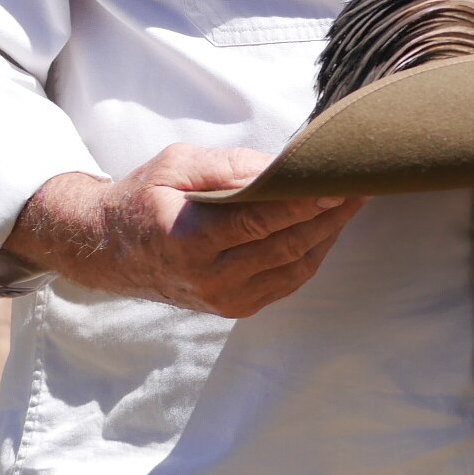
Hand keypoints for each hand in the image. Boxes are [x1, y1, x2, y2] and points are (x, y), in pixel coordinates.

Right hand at [3, 146, 364, 317]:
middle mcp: (210, 277)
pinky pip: (289, 280)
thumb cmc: (145, 199)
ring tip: (354, 201)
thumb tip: (281, 167)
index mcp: (190, 240)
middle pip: (287, 244)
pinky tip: (329, 227)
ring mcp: (225, 298)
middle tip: (362, 183)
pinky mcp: (236, 307)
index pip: (263, 220)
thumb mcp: (176, 166)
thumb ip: (228, 166)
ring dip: (330, 233)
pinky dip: (314, 253)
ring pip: (296, 265)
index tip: (340, 180)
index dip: (307, 201)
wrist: (111, 250)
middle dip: (331, 213)